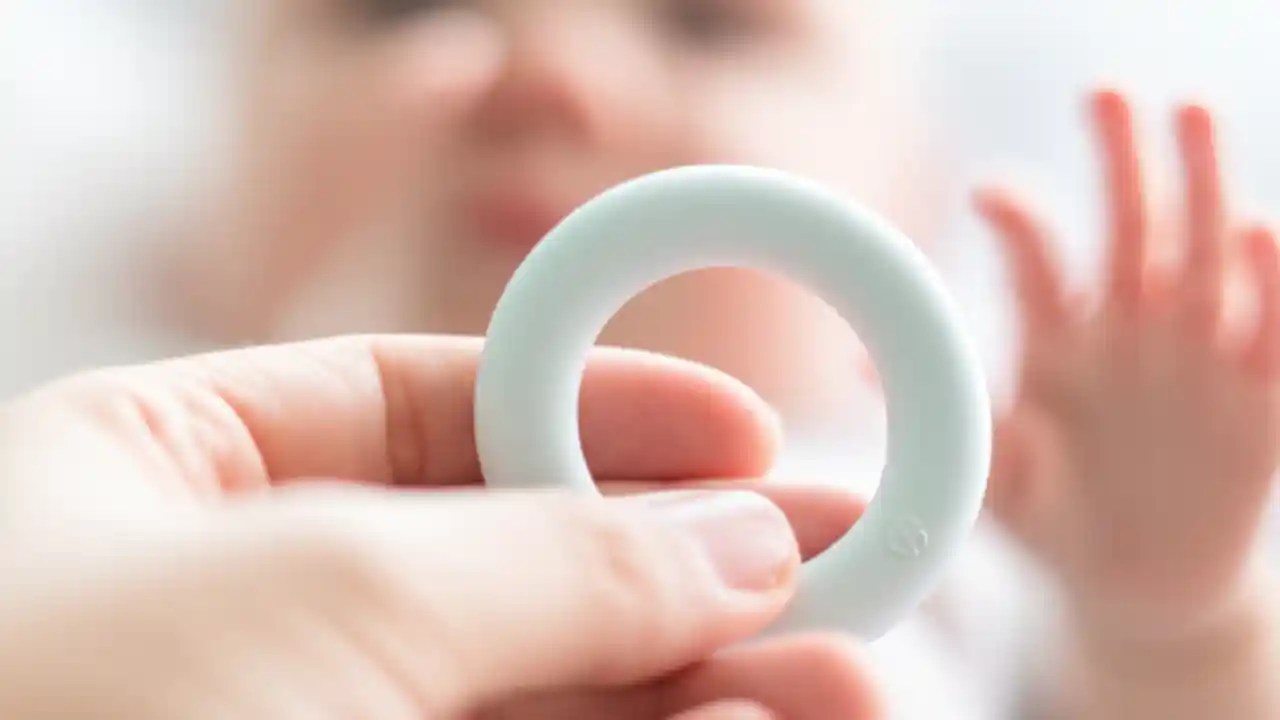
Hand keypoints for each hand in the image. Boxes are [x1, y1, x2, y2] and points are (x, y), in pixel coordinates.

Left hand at [0, 336, 879, 718]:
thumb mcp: (327, 593)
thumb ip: (553, 559)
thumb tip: (744, 537)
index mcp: (169, 472)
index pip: (425, 401)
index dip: (598, 405)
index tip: (748, 430)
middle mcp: (239, 603)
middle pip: (514, 558)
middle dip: (685, 565)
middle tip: (848, 561)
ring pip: (543, 692)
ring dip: (703, 684)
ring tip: (853, 676)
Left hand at [976, 90, 1279, 640]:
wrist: (1135, 585)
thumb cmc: (1052, 520)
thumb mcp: (994, 479)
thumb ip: (955, 424)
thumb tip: (863, 369)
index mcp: (1058, 342)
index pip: (1038, 267)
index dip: (1019, 226)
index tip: (988, 192)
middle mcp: (1128, 330)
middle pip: (1126, 229)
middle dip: (1119, 161)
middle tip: (1105, 92)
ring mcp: (1195, 355)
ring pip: (1201, 253)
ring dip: (1200, 185)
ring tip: (1191, 112)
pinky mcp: (1257, 396)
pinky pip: (1269, 332)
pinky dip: (1268, 286)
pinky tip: (1260, 233)